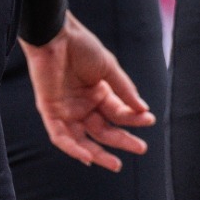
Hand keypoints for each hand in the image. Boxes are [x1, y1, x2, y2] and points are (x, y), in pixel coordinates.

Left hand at [21, 12, 154, 170]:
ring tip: (116, 165)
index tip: (149, 119)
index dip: (133, 118)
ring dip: (98, 154)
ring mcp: (66, 110)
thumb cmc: (82, 46)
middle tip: (141, 149)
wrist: (56, 34)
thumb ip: (124, 90)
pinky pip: (61, 136)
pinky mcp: (50, 111)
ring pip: (82, 140)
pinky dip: (73, 149)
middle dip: (122, 140)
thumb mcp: (108, 68)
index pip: (118, 113)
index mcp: (98, 93)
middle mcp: (83, 105)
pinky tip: (88, 157)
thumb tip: (144, 109)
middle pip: (103, 131)